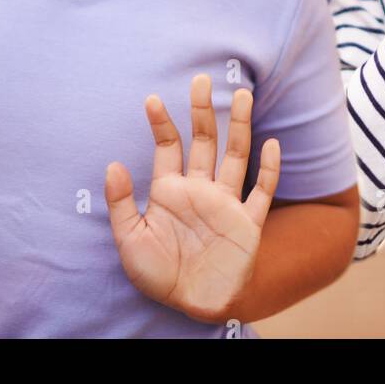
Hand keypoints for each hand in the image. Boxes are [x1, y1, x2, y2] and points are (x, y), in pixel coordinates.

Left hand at [104, 74, 279, 323]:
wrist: (193, 304)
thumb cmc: (159, 274)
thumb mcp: (128, 240)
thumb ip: (121, 203)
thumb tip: (113, 164)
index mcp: (170, 191)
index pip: (168, 147)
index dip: (161, 123)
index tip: (151, 100)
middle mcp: (201, 190)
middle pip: (205, 140)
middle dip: (202, 110)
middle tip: (201, 79)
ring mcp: (227, 204)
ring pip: (236, 155)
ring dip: (238, 126)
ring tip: (241, 95)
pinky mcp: (248, 223)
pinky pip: (262, 191)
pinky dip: (268, 169)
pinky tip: (271, 145)